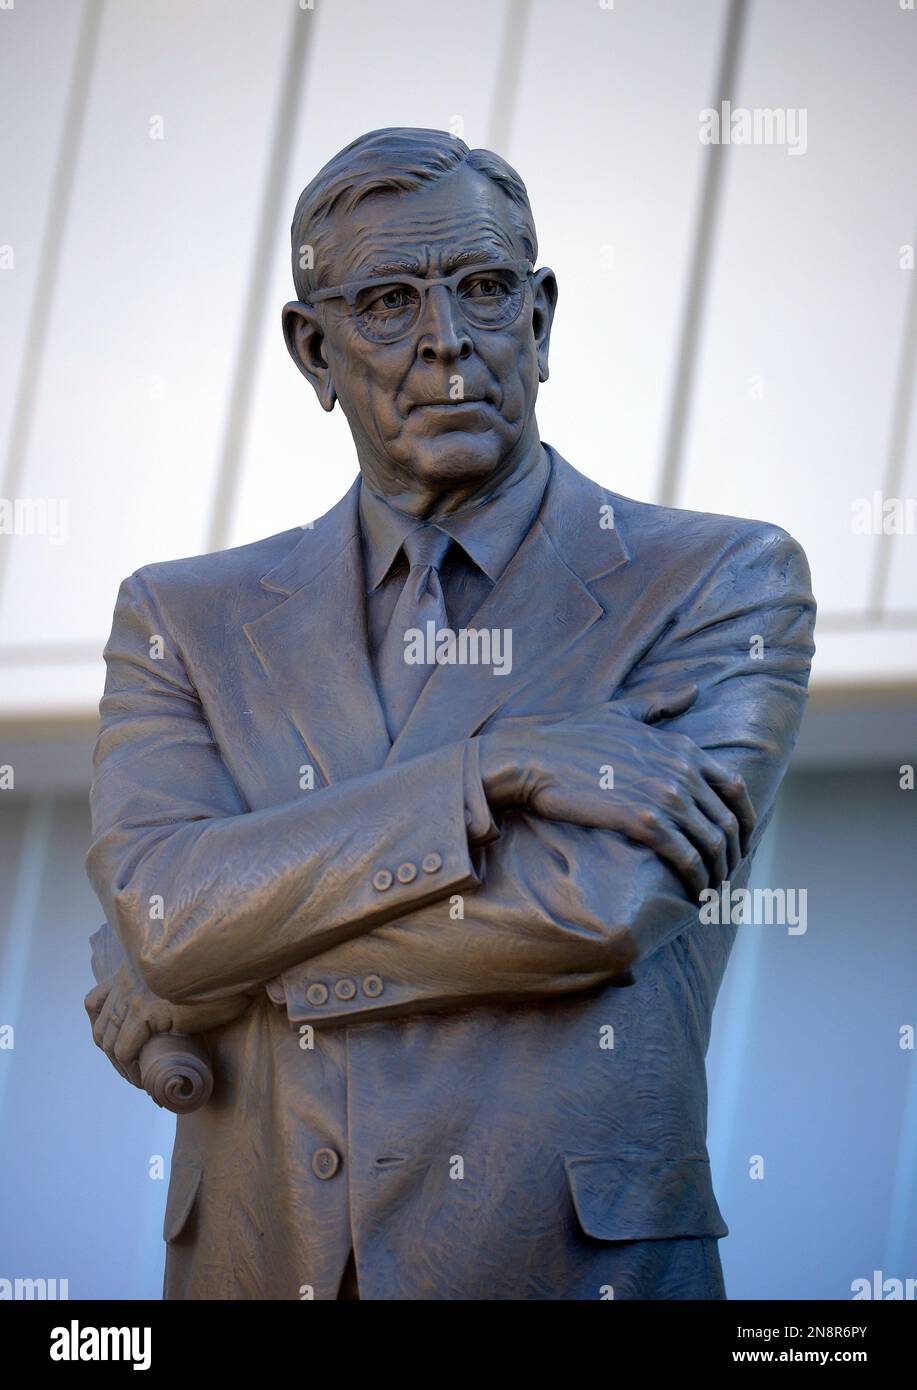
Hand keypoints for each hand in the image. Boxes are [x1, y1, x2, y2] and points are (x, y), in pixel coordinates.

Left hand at [85, 959, 251, 1087]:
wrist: (235, 960)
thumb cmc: (221, 971)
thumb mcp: (183, 974)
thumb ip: (164, 985)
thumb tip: (164, 1013)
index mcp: (132, 967)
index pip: (94, 1001)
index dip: (103, 1031)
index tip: (120, 1050)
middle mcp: (127, 978)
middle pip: (101, 1025)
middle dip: (112, 1054)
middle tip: (132, 1071)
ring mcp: (135, 994)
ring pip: (109, 1041)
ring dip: (121, 1066)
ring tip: (139, 1079)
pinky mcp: (148, 1010)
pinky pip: (126, 1050)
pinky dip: (132, 1069)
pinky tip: (146, 1078)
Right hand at [478, 685, 754, 898]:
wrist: (534, 759)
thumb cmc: (570, 737)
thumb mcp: (621, 712)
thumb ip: (660, 703)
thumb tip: (693, 689)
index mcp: (682, 747)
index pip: (735, 787)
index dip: (744, 820)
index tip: (739, 842)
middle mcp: (681, 771)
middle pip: (728, 821)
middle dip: (734, 854)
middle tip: (727, 876)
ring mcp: (665, 796)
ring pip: (712, 843)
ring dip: (718, 873)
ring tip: (713, 891)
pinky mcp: (644, 822)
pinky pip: (686, 857)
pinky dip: (697, 879)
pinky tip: (695, 892)